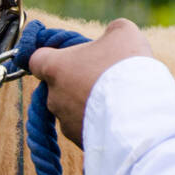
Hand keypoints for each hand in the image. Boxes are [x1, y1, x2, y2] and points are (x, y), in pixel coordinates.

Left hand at [28, 18, 153, 146]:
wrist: (139, 116)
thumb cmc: (125, 67)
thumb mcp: (123, 33)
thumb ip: (110, 31)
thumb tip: (111, 37)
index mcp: (55, 68)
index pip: (35, 60)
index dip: (48, 56)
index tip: (61, 55)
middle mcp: (53, 97)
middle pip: (59, 85)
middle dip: (77, 81)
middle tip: (104, 76)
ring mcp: (65, 123)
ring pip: (73, 109)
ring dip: (89, 104)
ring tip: (118, 99)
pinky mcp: (80, 142)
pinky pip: (87, 129)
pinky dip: (99, 123)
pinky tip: (121, 118)